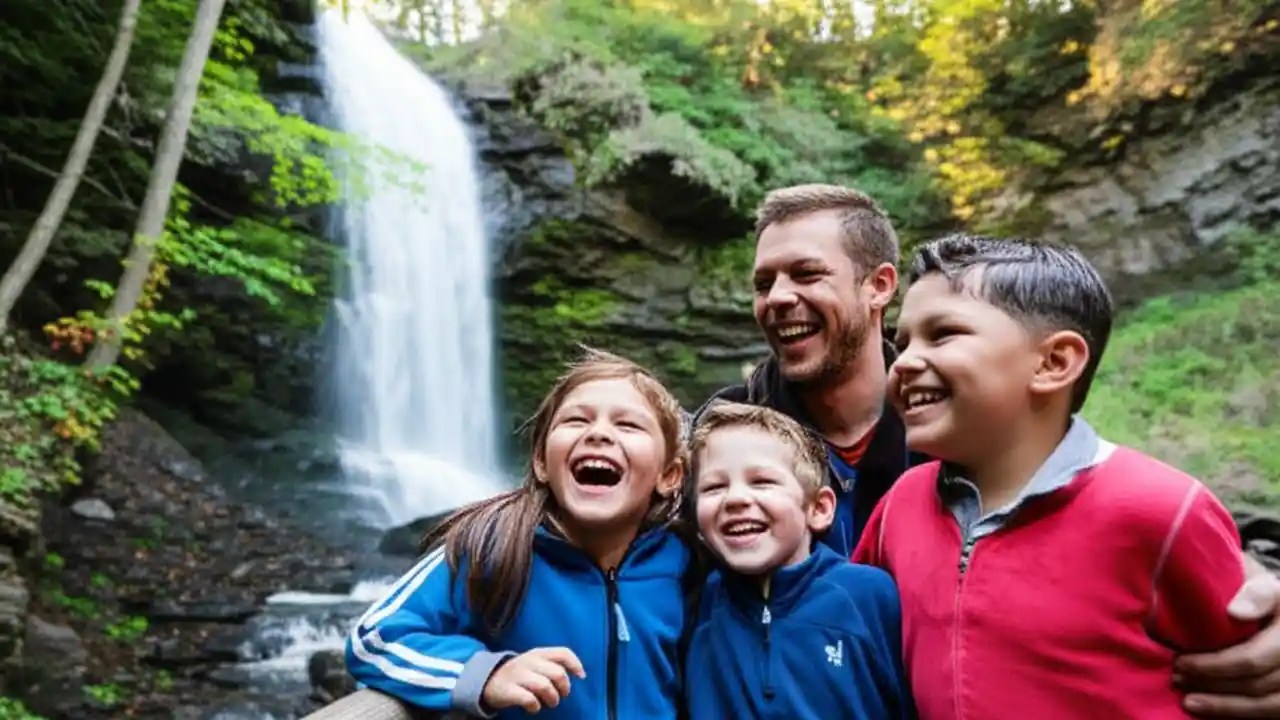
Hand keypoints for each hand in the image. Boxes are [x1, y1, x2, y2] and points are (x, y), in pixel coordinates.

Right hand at [480, 646, 585, 713]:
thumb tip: (578, 673)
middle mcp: (528, 661)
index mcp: (538, 653)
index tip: (581, 676)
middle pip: (557, 673)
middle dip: (564, 687)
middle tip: (561, 695)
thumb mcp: (535, 662)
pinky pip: (529, 699)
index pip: (562, 653)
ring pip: (545, 686)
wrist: (487, 680)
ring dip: (552, 698)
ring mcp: (517, 675)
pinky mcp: (508, 690)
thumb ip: (552, 664)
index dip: (575, 664)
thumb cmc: (519, 673)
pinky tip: (533, 707)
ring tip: (550, 702)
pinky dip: (535, 706)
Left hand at [1175, 555, 1279, 716]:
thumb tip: (1235, 612)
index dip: (1213, 666)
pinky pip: (1271, 711)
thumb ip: (1254, 593)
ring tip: (1188, 699)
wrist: (1276, 607)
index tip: (1179, 661)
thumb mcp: (1259, 583)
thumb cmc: (1259, 592)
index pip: (1251, 658)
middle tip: (1176, 676)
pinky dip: (1238, 712)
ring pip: (1266, 703)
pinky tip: (1210, 709)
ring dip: (1223, 704)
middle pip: (1255, 682)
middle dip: (1211, 683)